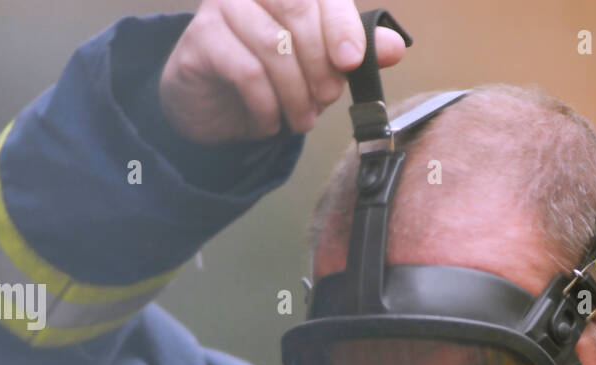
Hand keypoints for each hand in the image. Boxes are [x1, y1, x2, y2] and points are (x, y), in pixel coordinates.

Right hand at [160, 0, 407, 142]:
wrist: (213, 105)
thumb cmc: (269, 77)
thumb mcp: (318, 66)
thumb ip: (354, 52)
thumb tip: (394, 47)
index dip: (342, 27)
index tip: (351, 63)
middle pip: (298, 13)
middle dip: (320, 66)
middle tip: (325, 100)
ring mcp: (222, 8)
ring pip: (274, 47)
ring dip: (295, 94)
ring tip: (300, 120)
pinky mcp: (201, 39)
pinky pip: (247, 72)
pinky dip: (266, 106)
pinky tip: (269, 121)